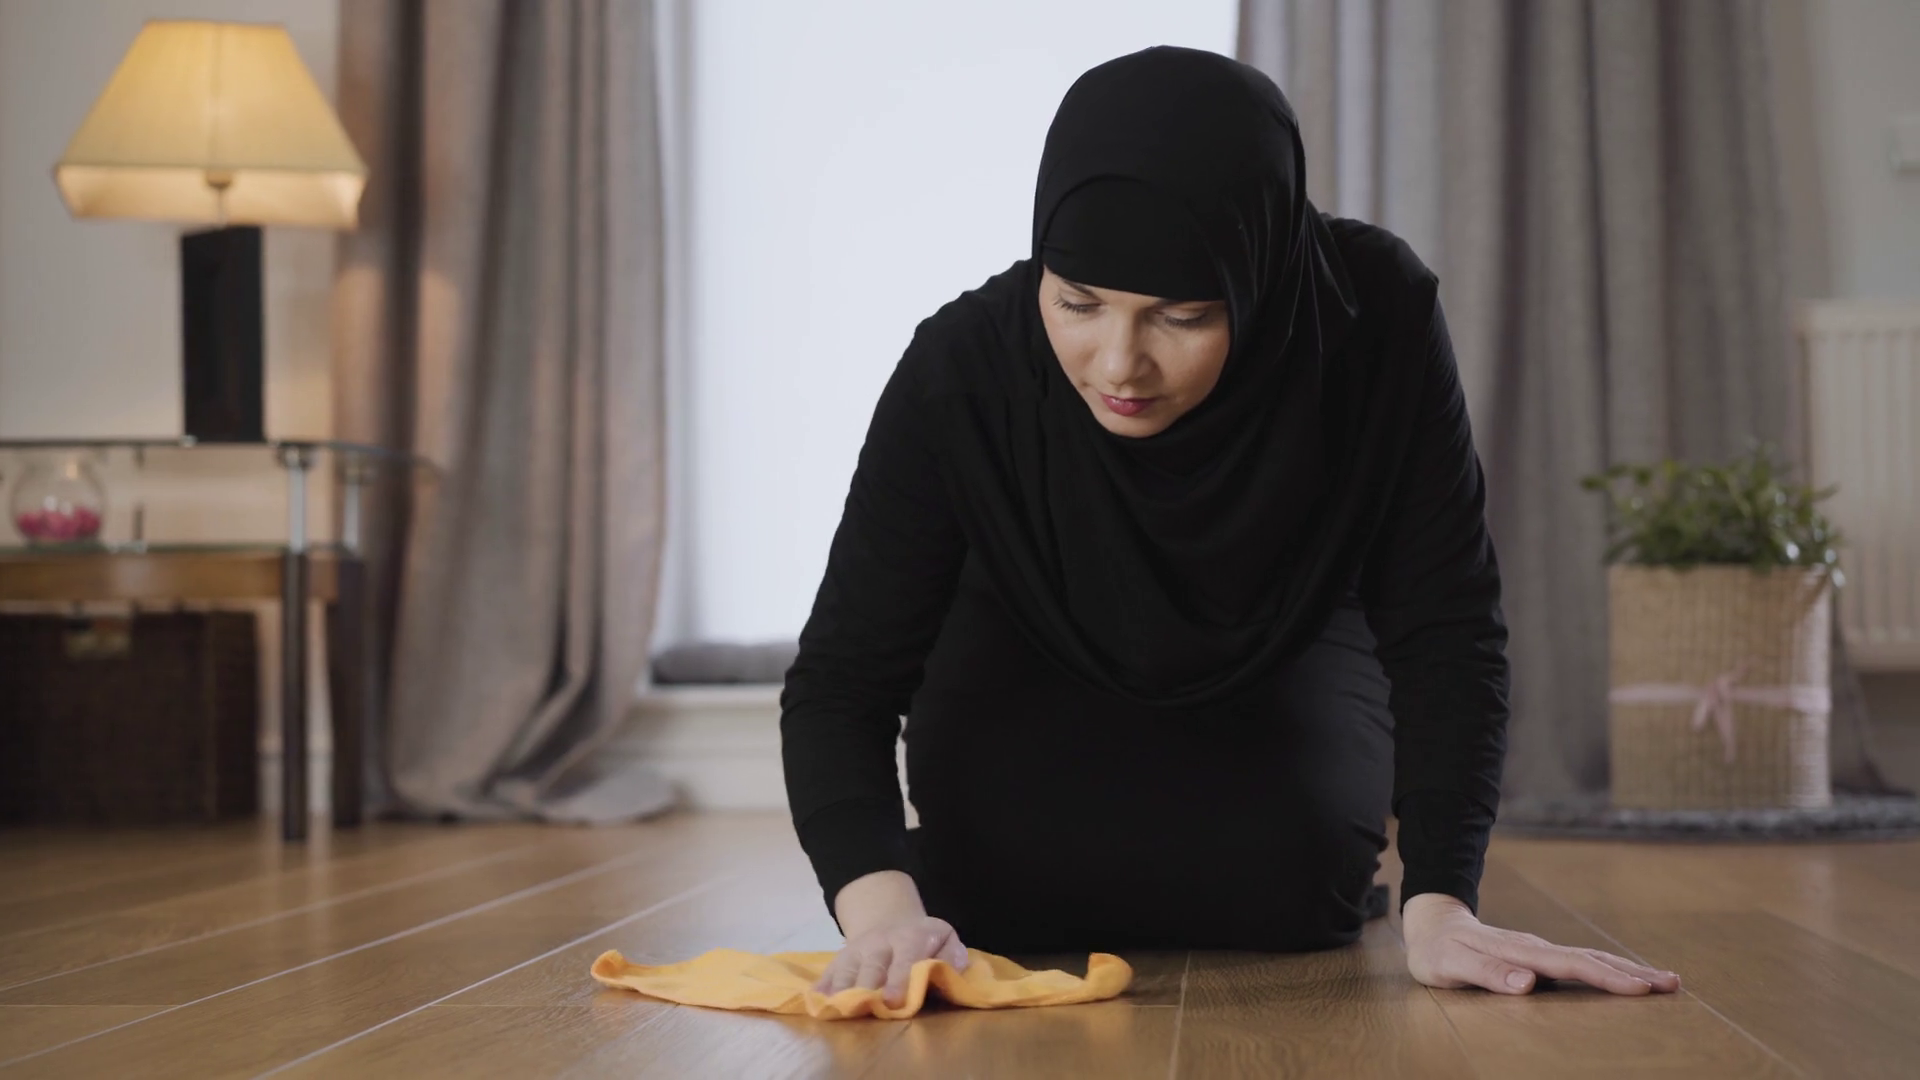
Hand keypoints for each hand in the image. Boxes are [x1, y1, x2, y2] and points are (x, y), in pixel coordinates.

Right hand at [814, 870, 969, 1006]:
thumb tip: (952, 967)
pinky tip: (817, 1001)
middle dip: (867, 986)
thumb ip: (951, 952)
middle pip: (872, 965)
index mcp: (909, 937)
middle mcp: (879, 942)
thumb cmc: (924, 939)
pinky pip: (829, 972)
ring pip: (847, 969)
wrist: (891, 920)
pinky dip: (822, 986)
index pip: (905, 958)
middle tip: (864, 1006)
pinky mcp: (840, 958)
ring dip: (841, 989)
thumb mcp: (945, 936)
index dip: (900, 979)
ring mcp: (857, 950)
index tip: (894, 1001)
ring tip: (836, 1008)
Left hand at [1402, 893, 1680, 994]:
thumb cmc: (1437, 951)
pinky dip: (1609, 970)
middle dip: (1633, 972)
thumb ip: (1486, 974)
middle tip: (1674, 984)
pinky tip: (1626, 980)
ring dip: (1627, 969)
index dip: (1606, 977)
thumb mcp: (1450, 965)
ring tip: (1665, 981)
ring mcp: (1540, 951)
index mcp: (1519, 952)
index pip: (1570, 966)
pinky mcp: (1539, 957)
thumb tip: (1528, 984)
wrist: (1432, 925)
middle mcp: (1535, 948)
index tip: (1640, 988)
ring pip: (1591, 958)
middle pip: (1591, 959)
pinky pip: (1581, 964)